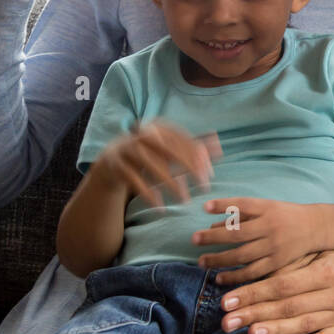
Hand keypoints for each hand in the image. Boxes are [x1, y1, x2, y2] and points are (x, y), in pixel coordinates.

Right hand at [89, 120, 217, 208]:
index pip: (183, 139)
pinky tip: (161, 207)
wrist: (112, 160)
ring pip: (152, 164)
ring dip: (170, 183)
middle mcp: (142, 134)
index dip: (198, 156)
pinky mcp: (117, 166)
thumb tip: (220, 146)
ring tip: (185, 199)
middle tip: (204, 185)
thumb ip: (193, 147)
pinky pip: (134, 180)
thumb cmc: (150, 154)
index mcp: (158, 127)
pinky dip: (149, 194)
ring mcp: (127, 149)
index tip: (210, 174)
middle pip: (169, 148)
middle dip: (188, 166)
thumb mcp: (170, 149)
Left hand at [195, 198, 317, 283]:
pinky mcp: (277, 262)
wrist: (316, 227)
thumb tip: (213, 223)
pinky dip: (235, 276)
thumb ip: (242, 213)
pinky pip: (253, 272)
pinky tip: (220, 278)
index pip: (242, 205)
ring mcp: (274, 246)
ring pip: (242, 255)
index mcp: (268, 208)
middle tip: (194, 239)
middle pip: (237, 233)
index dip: (223, 205)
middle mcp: (270, 226)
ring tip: (201, 262)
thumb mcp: (267, 207)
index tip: (204, 208)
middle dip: (213, 237)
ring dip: (219, 259)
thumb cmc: (285, 215)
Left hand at [219, 249, 333, 333]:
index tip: (227, 301)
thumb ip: (288, 265)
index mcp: (326, 270)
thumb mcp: (315, 254)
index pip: (283, 285)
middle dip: (255, 314)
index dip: (254, 293)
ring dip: (276, 330)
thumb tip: (253, 277)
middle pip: (289, 306)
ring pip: (304, 324)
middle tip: (227, 321)